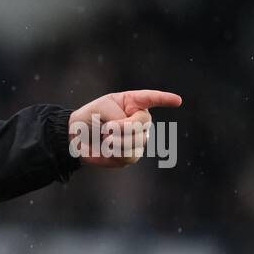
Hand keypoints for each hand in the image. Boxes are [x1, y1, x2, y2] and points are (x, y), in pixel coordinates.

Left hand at [68, 90, 182, 167]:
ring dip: (118, 140)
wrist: (76, 138)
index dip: (164, 99)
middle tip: (106, 128)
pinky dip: (116, 152)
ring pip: (138, 140)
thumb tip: (132, 135)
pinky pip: (130, 154)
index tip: (177, 101)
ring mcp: (138, 138)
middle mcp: (140, 120)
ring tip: (105, 138)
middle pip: (143, 123)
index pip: (151, 99)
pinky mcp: (131, 155)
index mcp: (133, 103)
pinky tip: (107, 149)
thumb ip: (120, 118)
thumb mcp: (102, 109)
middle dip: (123, 127)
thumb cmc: (89, 117)